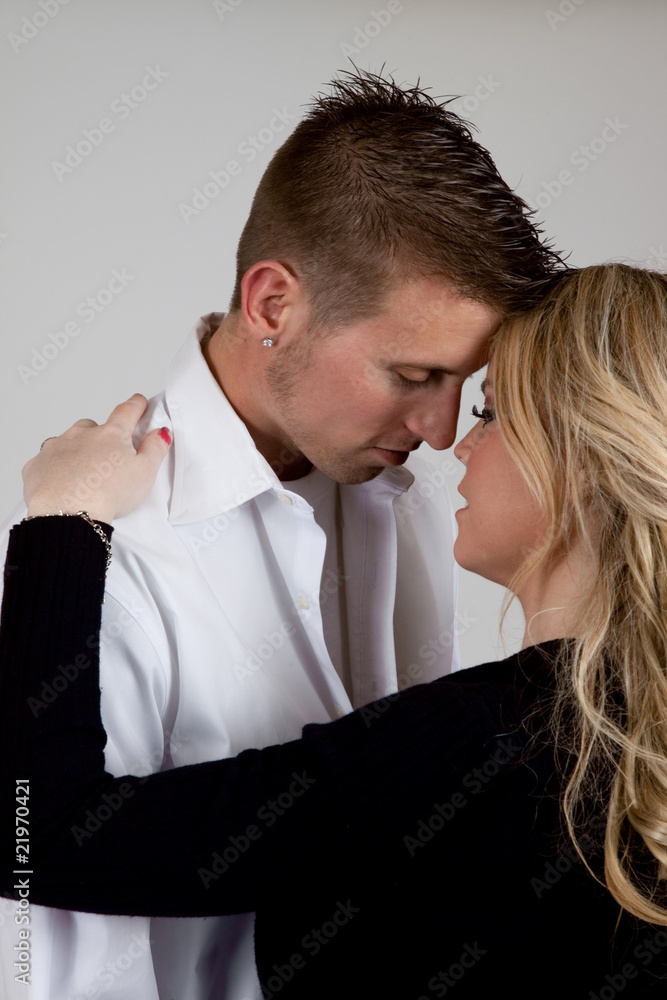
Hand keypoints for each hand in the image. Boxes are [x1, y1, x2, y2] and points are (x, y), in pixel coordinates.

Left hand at [22, 395, 171, 523]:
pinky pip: (48, 460)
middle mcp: (81, 434)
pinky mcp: (37, 465)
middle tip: (109, 459)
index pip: (127, 411)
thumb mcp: (145, 473)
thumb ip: (155, 448)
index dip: (135, 406)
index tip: (138, 403)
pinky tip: (64, 484)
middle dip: (101, 436)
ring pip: (69, 441)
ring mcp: (56, 447)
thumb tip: (160, 432)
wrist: (68, 515)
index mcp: (111, 434)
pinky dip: (56, 467)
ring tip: (85, 476)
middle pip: (94, 426)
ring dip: (77, 451)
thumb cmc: (108, 495)